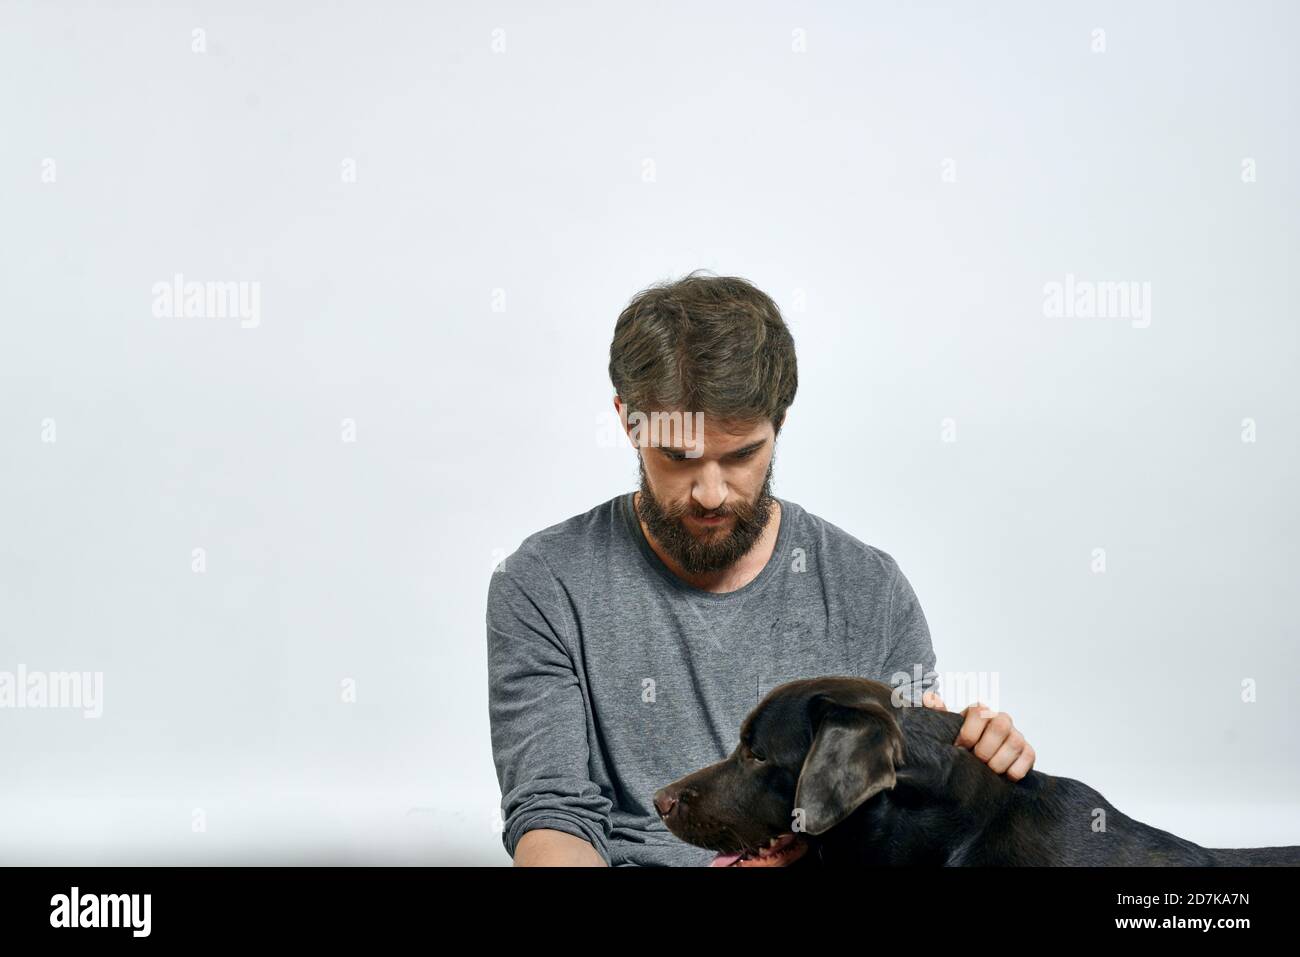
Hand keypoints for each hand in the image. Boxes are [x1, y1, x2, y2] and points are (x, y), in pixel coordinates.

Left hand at [921, 692, 1035, 780]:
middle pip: (1000, 726)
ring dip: (999, 762)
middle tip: (975, 761)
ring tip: (987, 771)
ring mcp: (1016, 735)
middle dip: (986, 748)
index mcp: (980, 712)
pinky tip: (1004, 777)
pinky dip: (1016, 769)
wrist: (976, 761)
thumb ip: (937, 714)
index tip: (959, 748)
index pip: (980, 711)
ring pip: (1015, 742)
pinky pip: (1029, 756)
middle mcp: (1001, 720)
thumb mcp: (946, 729)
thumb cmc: (960, 743)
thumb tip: (929, 698)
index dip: (969, 732)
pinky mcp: (1027, 751)